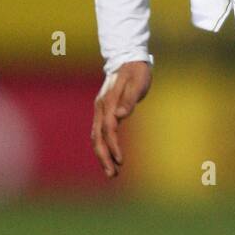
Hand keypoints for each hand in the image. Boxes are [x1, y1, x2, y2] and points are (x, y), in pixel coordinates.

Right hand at [91, 60, 151, 177]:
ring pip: (96, 137)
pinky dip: (103, 146)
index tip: (120, 161)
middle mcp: (100, 107)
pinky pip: (99, 133)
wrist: (128, 59)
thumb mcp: (138, 83)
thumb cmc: (137, 72)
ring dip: (103, 155)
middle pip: (97, 137)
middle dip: (104, 157)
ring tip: (112, 172)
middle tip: (113, 175)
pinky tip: (111, 157)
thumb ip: (129, 100)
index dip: (113, 146)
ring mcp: (100, 109)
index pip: (108, 129)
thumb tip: (120, 115)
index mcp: (108, 101)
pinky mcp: (103, 111)